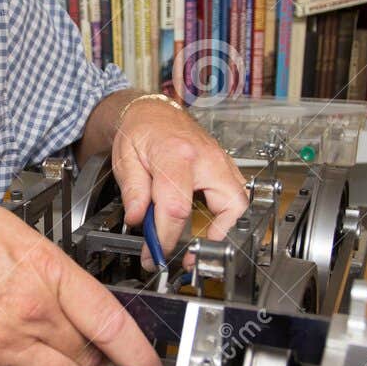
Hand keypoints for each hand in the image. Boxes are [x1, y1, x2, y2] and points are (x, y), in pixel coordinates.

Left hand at [111, 97, 248, 261]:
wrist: (153, 111)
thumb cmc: (141, 131)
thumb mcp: (126, 160)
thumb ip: (133, 192)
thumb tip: (138, 220)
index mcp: (177, 155)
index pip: (177, 207)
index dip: (166, 237)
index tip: (155, 252)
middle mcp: (206, 158)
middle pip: (228, 206)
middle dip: (210, 239)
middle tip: (188, 253)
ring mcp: (220, 161)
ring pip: (239, 203)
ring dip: (222, 227)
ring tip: (197, 241)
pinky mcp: (225, 166)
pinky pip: (237, 195)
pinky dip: (226, 214)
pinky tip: (205, 221)